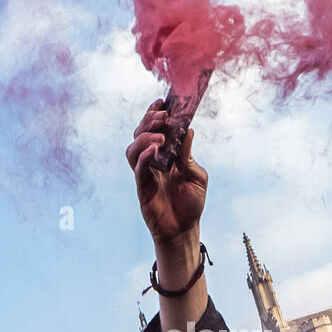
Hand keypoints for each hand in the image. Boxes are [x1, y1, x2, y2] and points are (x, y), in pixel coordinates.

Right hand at [125, 101, 206, 252]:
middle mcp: (152, 162)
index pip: (155, 130)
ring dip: (145, 137)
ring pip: (133, 149)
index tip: (163, 103)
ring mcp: (145, 174)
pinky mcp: (142, 187)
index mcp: (165, 156)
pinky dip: (144, 156)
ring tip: (160, 136)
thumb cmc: (191, 204)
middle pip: (140, 134)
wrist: (184, 229)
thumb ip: (189, 155)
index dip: (155, 115)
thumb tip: (188, 131)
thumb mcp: (197, 176)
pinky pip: (138, 168)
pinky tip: (154, 150)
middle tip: (162, 115)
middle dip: (149, 121)